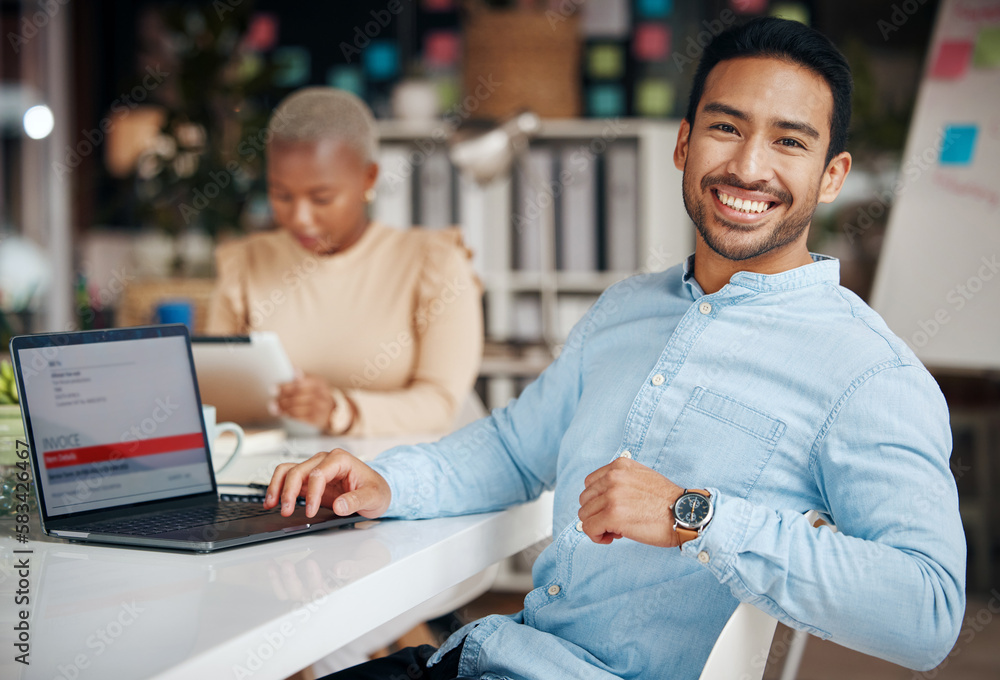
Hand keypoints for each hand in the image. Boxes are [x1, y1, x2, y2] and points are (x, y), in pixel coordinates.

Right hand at [263, 449, 390, 518]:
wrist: (378, 490)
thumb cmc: (377, 489)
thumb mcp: (373, 497)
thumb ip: (357, 501)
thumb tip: (339, 506)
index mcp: (340, 459)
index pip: (318, 473)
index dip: (311, 493)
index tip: (310, 511)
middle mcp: (325, 460)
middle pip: (298, 470)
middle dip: (289, 491)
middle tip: (286, 511)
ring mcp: (315, 468)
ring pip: (288, 471)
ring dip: (278, 487)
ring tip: (272, 505)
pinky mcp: (309, 480)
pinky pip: (288, 479)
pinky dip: (278, 488)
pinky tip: (273, 502)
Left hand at [273, 371, 334, 429]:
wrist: (330, 410)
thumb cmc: (316, 394)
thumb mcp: (312, 383)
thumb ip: (301, 377)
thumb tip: (293, 368)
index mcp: (319, 382)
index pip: (299, 384)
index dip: (285, 387)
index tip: (272, 389)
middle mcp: (322, 395)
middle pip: (296, 397)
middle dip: (282, 399)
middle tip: (272, 401)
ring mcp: (321, 408)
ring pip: (296, 409)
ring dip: (283, 409)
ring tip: (274, 408)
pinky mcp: (318, 420)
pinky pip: (300, 419)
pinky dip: (289, 416)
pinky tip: (283, 414)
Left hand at [578, 458, 684, 547]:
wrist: (685, 514)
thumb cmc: (667, 501)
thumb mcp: (641, 477)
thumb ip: (620, 481)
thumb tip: (598, 500)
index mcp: (619, 466)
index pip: (590, 484)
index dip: (598, 501)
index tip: (613, 510)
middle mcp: (613, 477)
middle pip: (585, 500)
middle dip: (597, 514)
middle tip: (616, 522)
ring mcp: (612, 496)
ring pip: (584, 515)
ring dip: (598, 526)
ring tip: (617, 530)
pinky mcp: (613, 515)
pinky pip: (588, 529)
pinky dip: (597, 537)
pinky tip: (613, 537)